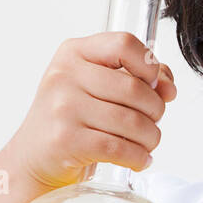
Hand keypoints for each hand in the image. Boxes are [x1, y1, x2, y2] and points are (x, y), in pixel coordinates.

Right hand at [10, 32, 178, 188]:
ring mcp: (63, 107)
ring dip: (150, 137)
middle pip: (135, 89)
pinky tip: (139, 159)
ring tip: (147, 142)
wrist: (33, 156)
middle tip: (152, 122)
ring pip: (132, 122)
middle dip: (155, 110)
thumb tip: (168, 87)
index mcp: (74, 52)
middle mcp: (65, 75)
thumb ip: (137, 76)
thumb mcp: (97, 85)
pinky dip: (138, 157)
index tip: (154, 84)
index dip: (149, 66)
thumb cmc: (72, 117)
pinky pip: (119, 148)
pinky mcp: (65, 140)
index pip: (124, 44)